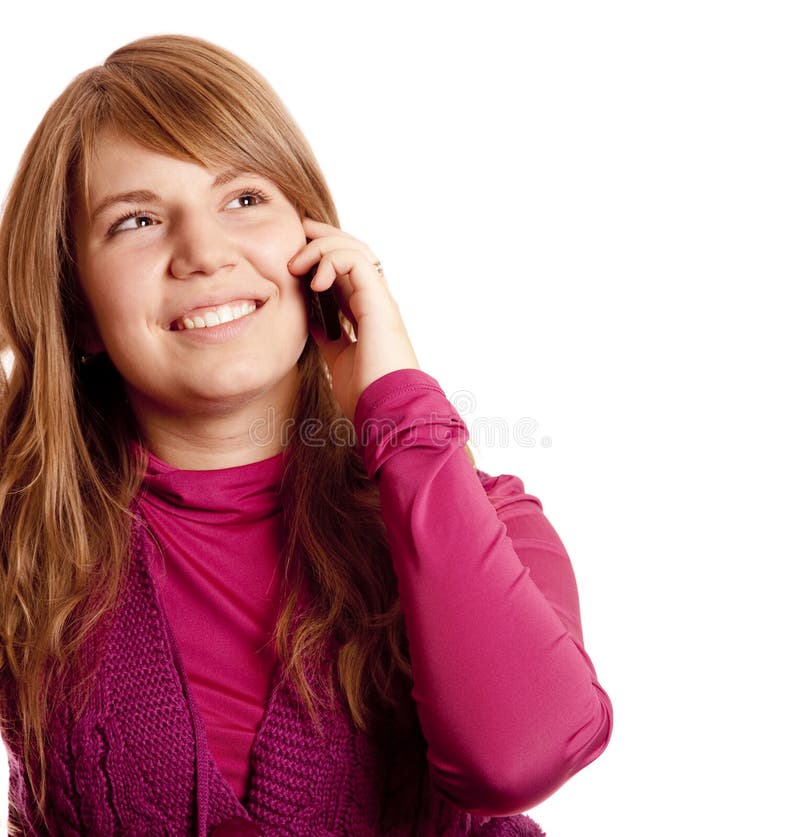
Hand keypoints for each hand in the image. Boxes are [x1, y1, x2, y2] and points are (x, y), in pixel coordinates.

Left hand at [287, 218, 420, 422]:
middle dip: (323, 236)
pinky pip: (355, 261)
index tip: (297, 250)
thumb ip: (328, 337)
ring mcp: (378, 299)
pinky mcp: (377, 301)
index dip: (324, 254)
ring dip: (322, 248)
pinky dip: (332, 261)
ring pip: (355, 249)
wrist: (384, 409)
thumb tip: (310, 321)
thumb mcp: (338, 359)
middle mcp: (375, 300)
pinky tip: (315, 281)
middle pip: (353, 251)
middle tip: (297, 232)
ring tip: (297, 264)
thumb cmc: (367, 392)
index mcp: (367, 312)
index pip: (347, 269)